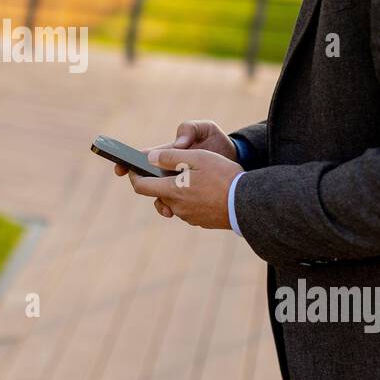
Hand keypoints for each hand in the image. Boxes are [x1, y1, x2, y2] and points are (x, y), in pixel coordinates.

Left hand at [113, 120, 237, 217]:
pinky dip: (189, 199)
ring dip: (175, 190)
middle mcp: (177, 207)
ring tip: (189, 177)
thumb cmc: (223, 176)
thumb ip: (171, 157)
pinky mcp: (201, 222)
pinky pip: (188, 209)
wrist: (248, 203)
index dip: (133, 176)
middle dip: (158, 181)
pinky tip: (203, 190)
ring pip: (173, 202)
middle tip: (167, 168)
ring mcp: (189, 217)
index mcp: (172, 190)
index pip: (141, 186)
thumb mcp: (198, 158)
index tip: (131, 169)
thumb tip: (150, 158)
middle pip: (158, 194)